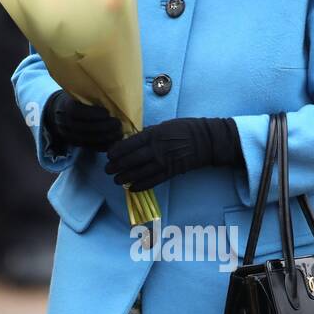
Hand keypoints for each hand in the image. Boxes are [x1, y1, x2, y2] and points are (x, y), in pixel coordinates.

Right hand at [45, 89, 121, 151]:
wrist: (63, 111)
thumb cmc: (78, 99)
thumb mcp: (80, 93)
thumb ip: (91, 95)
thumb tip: (113, 96)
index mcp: (65, 106)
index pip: (76, 111)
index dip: (92, 113)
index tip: (107, 112)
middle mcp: (64, 122)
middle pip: (83, 127)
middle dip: (103, 127)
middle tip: (118, 124)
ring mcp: (68, 135)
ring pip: (86, 139)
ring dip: (105, 138)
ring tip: (119, 133)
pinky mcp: (75, 143)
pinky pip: (89, 147)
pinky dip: (102, 146)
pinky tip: (113, 142)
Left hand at [105, 116, 241, 191]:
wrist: (205, 141)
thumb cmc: (185, 129)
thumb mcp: (165, 125)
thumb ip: (149, 133)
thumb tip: (134, 139)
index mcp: (154, 134)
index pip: (130, 144)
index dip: (117, 151)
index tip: (109, 154)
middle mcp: (156, 149)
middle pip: (131, 160)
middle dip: (117, 166)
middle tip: (108, 170)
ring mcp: (163, 162)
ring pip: (139, 172)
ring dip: (126, 177)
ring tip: (116, 180)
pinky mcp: (170, 172)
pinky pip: (153, 181)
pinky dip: (141, 185)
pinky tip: (132, 188)